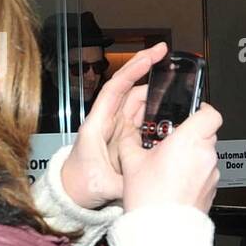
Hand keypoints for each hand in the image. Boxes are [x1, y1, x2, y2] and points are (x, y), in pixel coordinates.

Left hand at [60, 42, 166, 207]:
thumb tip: (148, 178)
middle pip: (128, 85)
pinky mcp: (125, 134)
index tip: (150, 56)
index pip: (116, 89)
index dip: (133, 70)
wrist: (72, 192)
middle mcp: (108, 120)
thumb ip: (127, 183)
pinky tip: (170, 103)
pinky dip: (156, 105)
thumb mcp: (105, 186)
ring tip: (174, 78)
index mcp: (97, 125)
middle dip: (145, 66)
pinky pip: (143, 114)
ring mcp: (117, 125)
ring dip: (154, 86)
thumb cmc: (80, 184)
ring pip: (137, 98)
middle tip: (164, 53)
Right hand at [118, 101, 222, 213]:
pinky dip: (194, 174)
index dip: (203, 110)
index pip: (211, 114)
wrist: (162, 231)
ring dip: (192, 157)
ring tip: (170, 167)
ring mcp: (212, 174)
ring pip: (206, 155)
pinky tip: (176, 183)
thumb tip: (131, 137)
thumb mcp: (131, 162)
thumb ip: (132, 142)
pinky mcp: (212, 191)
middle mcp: (206, 155)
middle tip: (171, 142)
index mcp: (190, 140)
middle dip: (190, 136)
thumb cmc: (149, 198)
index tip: (192, 111)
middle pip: (207, 134)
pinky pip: (205, 174)